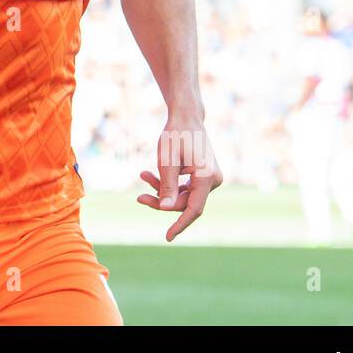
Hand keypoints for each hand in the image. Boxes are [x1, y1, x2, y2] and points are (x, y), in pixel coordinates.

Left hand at [137, 113, 223, 241]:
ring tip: (144, 174)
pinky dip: (169, 183)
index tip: (167, 237)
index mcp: (207, 178)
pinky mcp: (204, 176)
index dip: (180, 224)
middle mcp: (213, 180)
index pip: (193, 209)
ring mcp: (210, 178)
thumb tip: (166, 209)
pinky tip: (150, 174)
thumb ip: (167, 186)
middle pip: (185, 202)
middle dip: (162, 200)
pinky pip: (185, 187)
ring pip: (183, 195)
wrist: (186, 116)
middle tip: (139, 197)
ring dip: (163, 189)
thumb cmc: (175, 134)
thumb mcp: (167, 160)